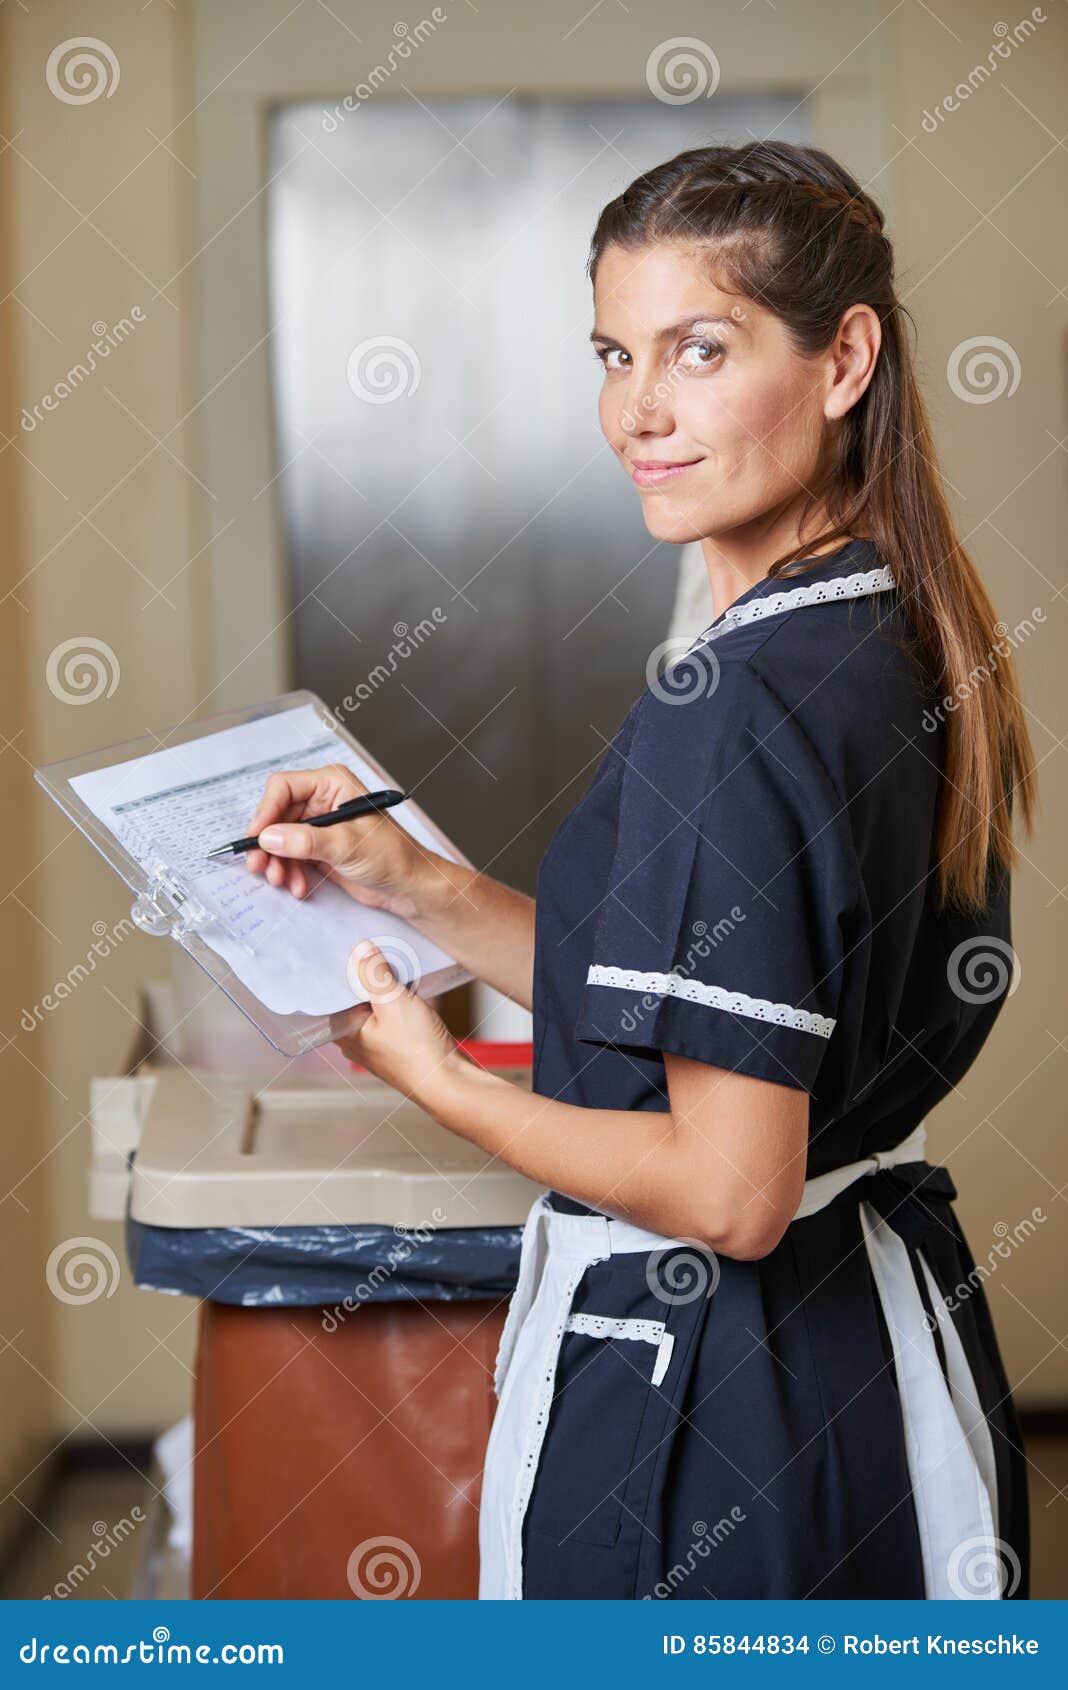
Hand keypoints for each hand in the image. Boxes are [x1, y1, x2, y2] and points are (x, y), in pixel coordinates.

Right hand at [245, 763, 436, 919]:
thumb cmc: (393, 856)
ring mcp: (319, 826)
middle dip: (268, 843)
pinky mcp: (318, 849)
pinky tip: (298, 886)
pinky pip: (290, 856)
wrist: (408, 886)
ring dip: (277, 862)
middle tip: (260, 866)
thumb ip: (306, 840)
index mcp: (332, 784)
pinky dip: (289, 872)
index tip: (256, 837)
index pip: (284, 788)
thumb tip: (270, 837)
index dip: (266, 811)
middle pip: (277, 815)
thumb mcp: (347, 845)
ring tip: (283, 881)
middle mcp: (323, 801)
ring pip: (280, 839)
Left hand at [335, 940, 463, 1104]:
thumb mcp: (393, 1002)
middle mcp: (356, 1038)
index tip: (341, 945)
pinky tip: (407, 983)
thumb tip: (360, 948)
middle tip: (367, 945)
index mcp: (344, 1031)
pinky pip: (391, 1011)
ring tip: (389, 959)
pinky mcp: (399, 1041)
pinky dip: (397, 996)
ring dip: (382, 984)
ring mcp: (378, 1040)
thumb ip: (374, 974)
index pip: (329, 995)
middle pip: (352, 997)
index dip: (335, 970)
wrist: (449, 1081)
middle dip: (361, 973)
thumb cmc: (417, 1051)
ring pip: (373, 1003)